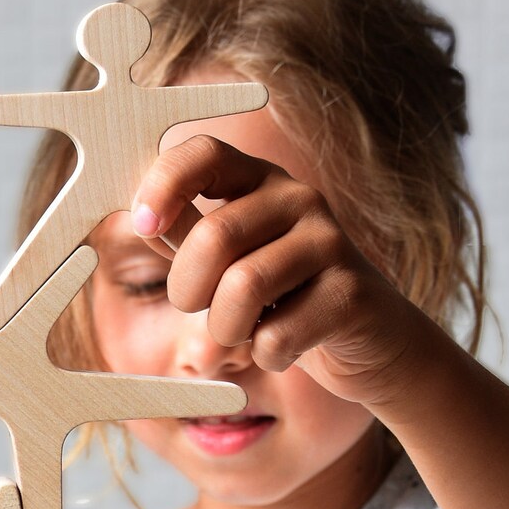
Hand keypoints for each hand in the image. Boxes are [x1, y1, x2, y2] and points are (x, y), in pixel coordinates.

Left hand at [130, 133, 440, 411]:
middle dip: (188, 290)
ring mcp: (331, 242)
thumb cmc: (286, 299)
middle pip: (213, 236)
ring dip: (226, 328)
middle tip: (200, 309)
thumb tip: (138, 220)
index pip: (206, 154)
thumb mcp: (229, 264)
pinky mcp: (351, 293)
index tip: (141, 225)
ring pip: (242, 288)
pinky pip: (277, 334)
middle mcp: (299, 199)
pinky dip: (267, 354)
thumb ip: (186, 238)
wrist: (371, 341)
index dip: (165, 184)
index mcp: (261, 182)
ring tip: (245, 331)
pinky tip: (285, 348)